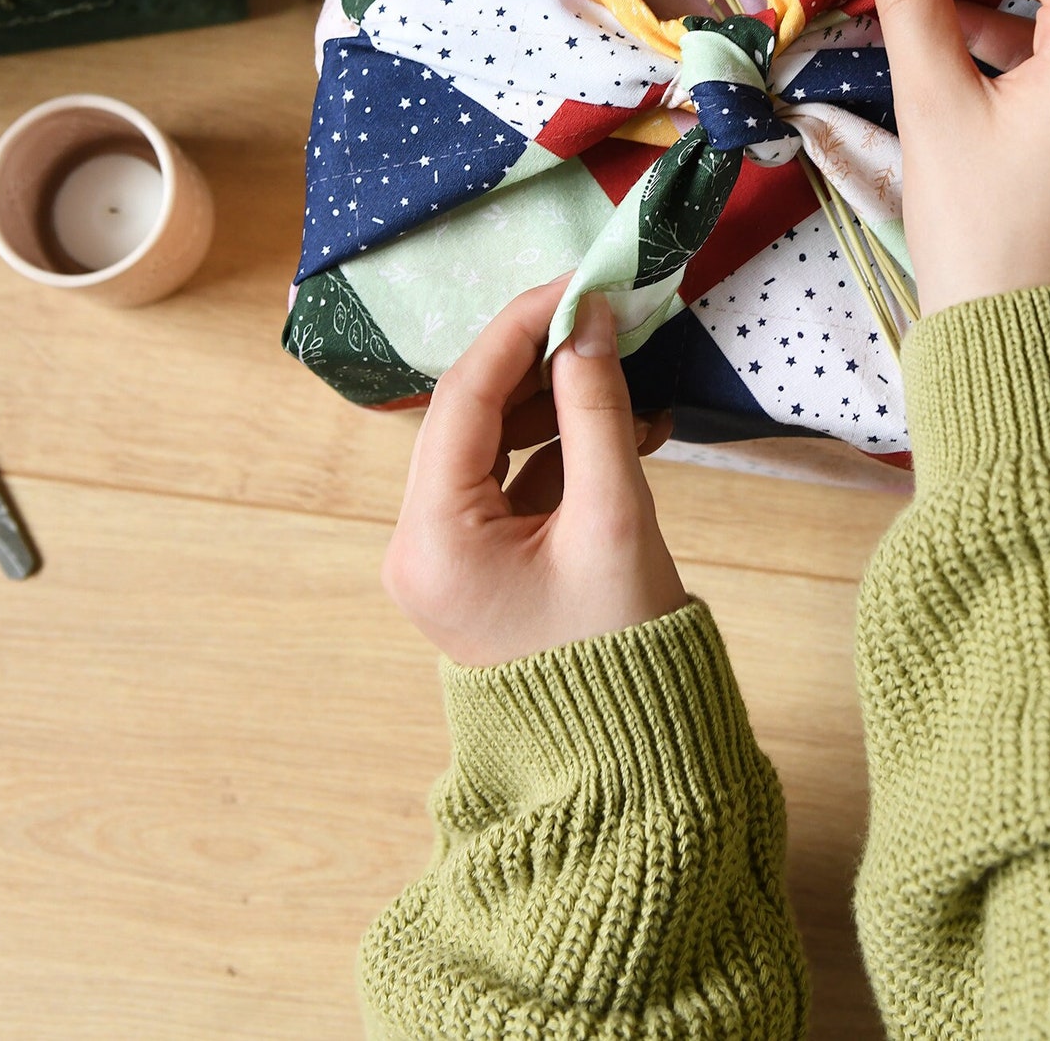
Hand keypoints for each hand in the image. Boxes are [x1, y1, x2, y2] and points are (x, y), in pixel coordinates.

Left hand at [381, 277, 687, 666]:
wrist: (631, 765)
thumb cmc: (623, 655)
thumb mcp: (614, 517)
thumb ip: (596, 410)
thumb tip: (587, 323)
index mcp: (430, 541)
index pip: (463, 398)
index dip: (520, 328)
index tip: (577, 283)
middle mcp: (418, 546)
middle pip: (471, 417)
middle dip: (540, 362)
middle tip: (603, 316)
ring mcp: (445, 557)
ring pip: (493, 444)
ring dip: (558, 405)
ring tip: (628, 382)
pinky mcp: (480, 564)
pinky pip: (511, 482)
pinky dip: (562, 450)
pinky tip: (625, 431)